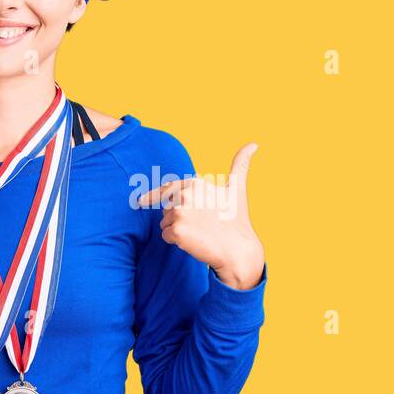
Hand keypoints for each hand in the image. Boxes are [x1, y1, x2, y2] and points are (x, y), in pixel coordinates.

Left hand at [136, 143, 264, 289]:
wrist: (238, 249)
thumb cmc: (237, 220)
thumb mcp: (237, 188)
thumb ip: (241, 164)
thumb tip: (254, 143)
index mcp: (195, 183)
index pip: (166, 189)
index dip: (152, 196)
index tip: (139, 201)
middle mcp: (184, 195)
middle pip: (167, 209)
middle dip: (179, 218)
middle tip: (201, 225)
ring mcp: (179, 213)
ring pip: (165, 223)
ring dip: (178, 230)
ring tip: (200, 233)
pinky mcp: (176, 231)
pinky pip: (165, 237)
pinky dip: (176, 242)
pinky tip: (194, 242)